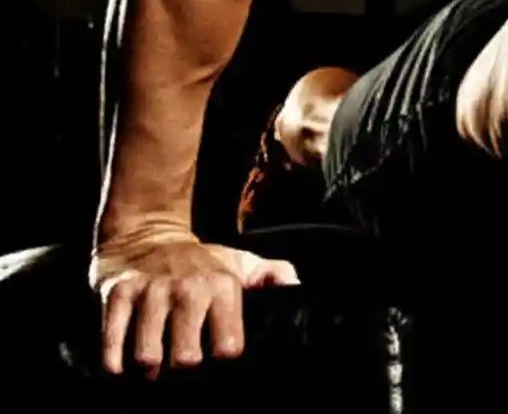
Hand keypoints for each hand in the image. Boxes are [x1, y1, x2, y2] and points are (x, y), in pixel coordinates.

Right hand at [89, 230, 298, 377]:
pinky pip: (112, 343)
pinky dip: (115, 363)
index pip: (228, 346)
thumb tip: (297, 285)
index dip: (221, 360)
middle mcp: (188, 289)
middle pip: (187, 358)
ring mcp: (150, 292)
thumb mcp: (239, 263)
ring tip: (153, 367)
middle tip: (181, 366)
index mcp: (222, 287)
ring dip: (149, 371)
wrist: (145, 233)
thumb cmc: (199, 261)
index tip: (216, 359)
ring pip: (147, 356)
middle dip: (183, 370)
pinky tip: (122, 366)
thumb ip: (273, 275)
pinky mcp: (117, 294)